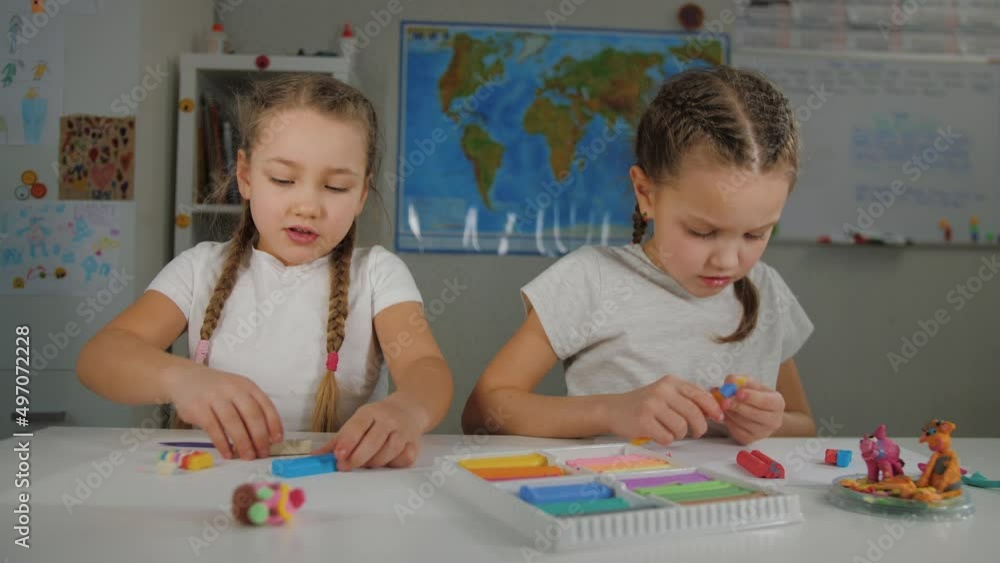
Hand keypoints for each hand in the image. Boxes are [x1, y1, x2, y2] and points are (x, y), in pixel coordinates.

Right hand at [168, 366, 282, 459]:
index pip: (266, 405)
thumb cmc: (216, 389)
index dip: (274, 424)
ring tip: (248, 456)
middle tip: (263, 453)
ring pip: (233, 423)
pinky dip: (223, 444)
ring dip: (243, 443)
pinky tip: (228, 453)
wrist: (184, 378)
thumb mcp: (237, 391)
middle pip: (252, 415)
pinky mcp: (199, 408)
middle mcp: (233, 389)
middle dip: (260, 437)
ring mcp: (215, 398)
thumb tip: (267, 436)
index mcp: (247, 386)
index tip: (277, 440)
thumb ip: (251, 408)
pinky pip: (214, 429)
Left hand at [314, 395, 424, 469]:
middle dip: (357, 457)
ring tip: (366, 464)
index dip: (348, 441)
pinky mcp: (415, 444)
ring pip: (389, 451)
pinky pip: (404, 458)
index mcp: (371, 412)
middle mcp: (389, 420)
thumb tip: (315, 457)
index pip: (358, 426)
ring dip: (374, 462)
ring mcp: (403, 432)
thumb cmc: (379, 418)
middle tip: (345, 466)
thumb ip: (339, 440)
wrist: (410, 408)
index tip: (338, 456)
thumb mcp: (359, 421)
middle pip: (373, 441)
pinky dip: (393, 464)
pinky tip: (386, 462)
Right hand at [606, 375, 724, 445]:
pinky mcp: (643, 421)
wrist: (613, 409)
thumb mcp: (666, 394)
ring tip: (669, 430)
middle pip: (694, 413)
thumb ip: (688, 398)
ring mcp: (652, 405)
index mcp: (671, 382)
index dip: (713, 408)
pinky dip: (665, 439)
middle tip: (697, 432)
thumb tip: (716, 410)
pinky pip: (667, 437)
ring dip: (679, 434)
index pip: (700, 395)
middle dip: (700, 427)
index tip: (718, 417)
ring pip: (681, 427)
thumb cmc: (644, 404)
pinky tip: (657, 433)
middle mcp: (662, 391)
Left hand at [720, 375, 784, 444]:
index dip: (752, 397)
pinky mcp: (750, 440)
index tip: (738, 393)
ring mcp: (763, 433)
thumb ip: (740, 380)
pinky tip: (726, 413)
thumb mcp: (751, 384)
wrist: (758, 412)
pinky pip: (736, 431)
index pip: (766, 401)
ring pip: (743, 423)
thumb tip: (729, 381)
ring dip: (730, 413)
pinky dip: (728, 422)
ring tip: (723, 404)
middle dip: (737, 406)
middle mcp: (774, 420)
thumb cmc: (755, 396)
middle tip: (724, 400)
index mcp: (778, 403)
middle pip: (754, 414)